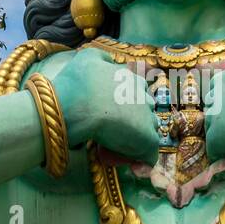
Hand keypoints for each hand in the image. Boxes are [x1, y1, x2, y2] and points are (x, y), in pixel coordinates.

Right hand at [52, 47, 159, 163]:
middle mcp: (145, 97)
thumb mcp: (88, 57)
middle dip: (131, 120)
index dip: (122, 104)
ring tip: (116, 148)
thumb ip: (102, 58)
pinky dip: (140, 161)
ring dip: (134, 139)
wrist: (76, 107)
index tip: (107, 112)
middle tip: (109, 130)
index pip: (135, 92)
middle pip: (143, 111)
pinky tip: (128, 166)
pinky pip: (148, 155)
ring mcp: (148, 119)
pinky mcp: (147, 140)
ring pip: (147, 131)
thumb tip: (110, 61)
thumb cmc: (77, 83)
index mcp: (132, 80)